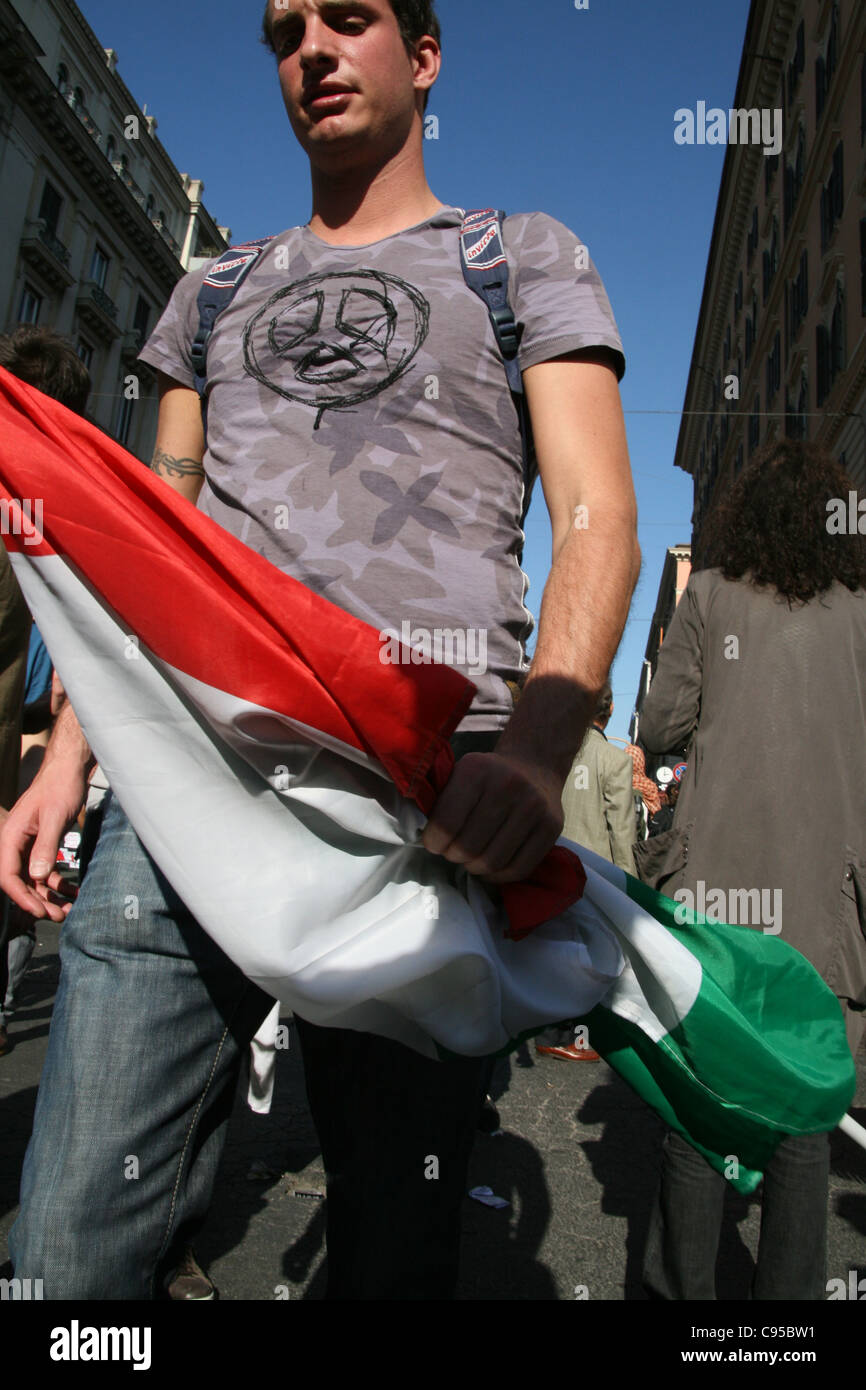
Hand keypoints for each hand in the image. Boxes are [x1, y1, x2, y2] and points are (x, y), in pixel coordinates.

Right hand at [0, 757, 85, 919]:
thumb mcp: (54, 817)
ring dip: (49, 896)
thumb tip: (36, 876)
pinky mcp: (43, 844)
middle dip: (38, 901)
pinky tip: (73, 892)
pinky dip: (58, 882)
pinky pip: (46, 870)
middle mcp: (16, 843)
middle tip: (58, 916)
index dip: (22, 897)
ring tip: (67, 910)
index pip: (8, 875)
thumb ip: (45, 846)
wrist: (70, 769)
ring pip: (34, 879)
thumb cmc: (60, 786)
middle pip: (21, 881)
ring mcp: (29, 845)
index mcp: (11, 836)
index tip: (39, 911)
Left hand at [421, 751, 563, 883]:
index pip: (447, 822)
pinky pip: (519, 869)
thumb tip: (421, 836)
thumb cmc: (487, 776)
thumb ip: (440, 800)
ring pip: (493, 862)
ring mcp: (535, 808)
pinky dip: (498, 877)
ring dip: (474, 868)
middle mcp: (509, 786)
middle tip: (451, 852)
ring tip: (469, 859)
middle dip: (453, 856)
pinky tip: (489, 868)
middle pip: (469, 847)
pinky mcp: (553, 828)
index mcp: (478, 770)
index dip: (434, 842)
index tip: (433, 844)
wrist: (534, 766)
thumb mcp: (460, 774)